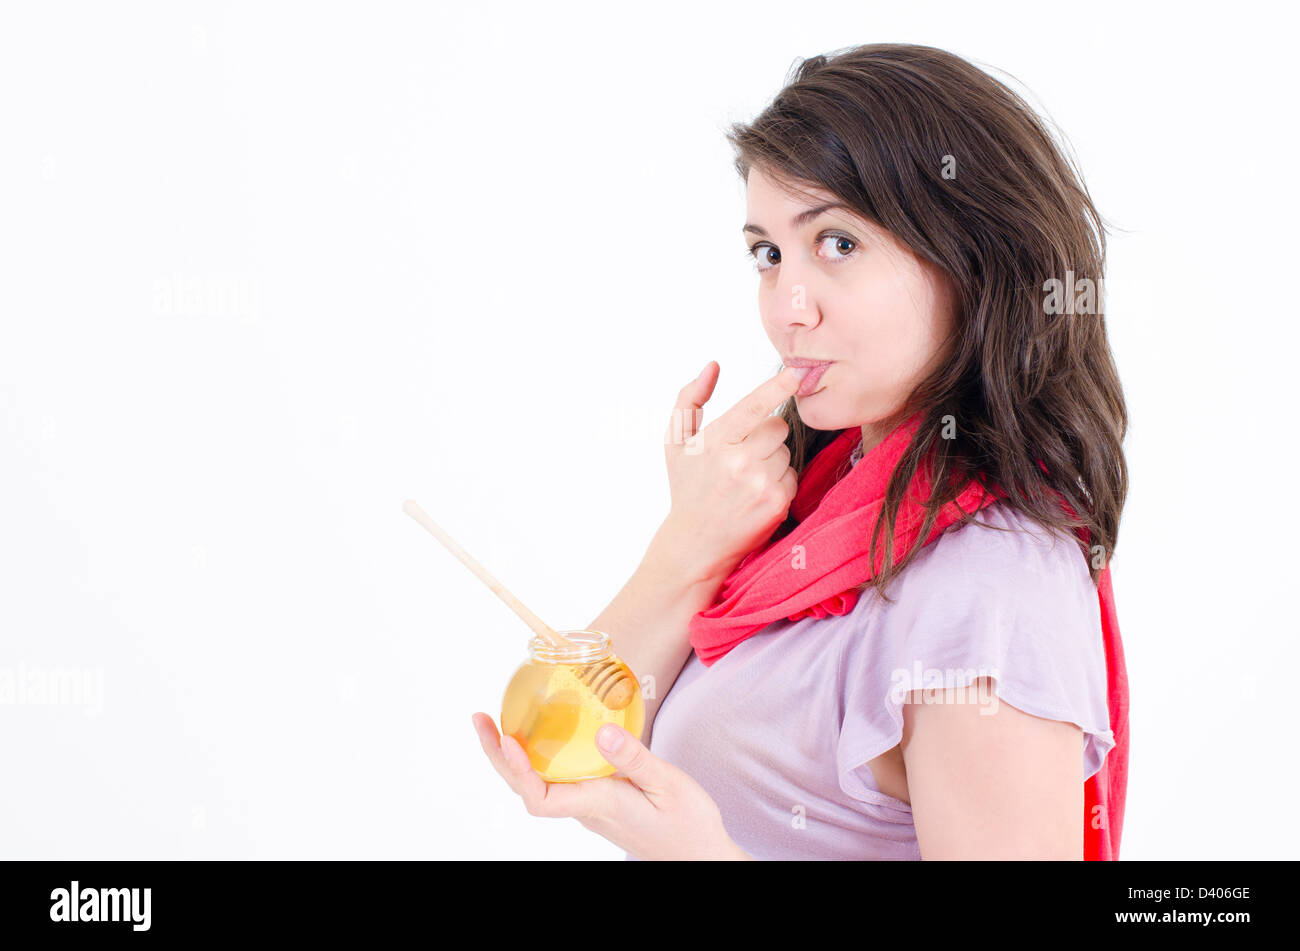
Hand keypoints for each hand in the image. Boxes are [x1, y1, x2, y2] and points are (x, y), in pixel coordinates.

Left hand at [471, 712, 750, 860]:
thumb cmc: (689, 826)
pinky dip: (537, 757)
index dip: (518, 771)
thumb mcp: (670, 785)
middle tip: (480, 718)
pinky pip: (555, 780)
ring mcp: (588, 806)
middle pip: (527, 788)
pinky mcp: (597, 800)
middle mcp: (585, 808)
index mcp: (598, 805)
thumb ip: (636, 759)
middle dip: (498, 756)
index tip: (507, 739)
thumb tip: (601, 733)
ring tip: (497, 723)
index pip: (541, 799)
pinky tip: (542, 736)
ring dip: (512, 757)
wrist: (698, 856)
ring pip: (538, 784)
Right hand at [658, 362, 804, 584]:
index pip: (753, 406)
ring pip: (786, 451)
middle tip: (745, 454)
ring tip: (748, 478)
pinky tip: (757, 494)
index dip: (777, 387)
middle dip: (767, 435)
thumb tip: (713, 366)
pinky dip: (780, 482)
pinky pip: (792, 476)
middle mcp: (738, 461)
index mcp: (715, 440)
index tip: (797, 374)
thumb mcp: (676, 442)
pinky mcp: (776, 503)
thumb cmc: (687, 488)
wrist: (694, 543)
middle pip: (778, 427)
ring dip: (773, 459)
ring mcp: (759, 483)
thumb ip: (690, 399)